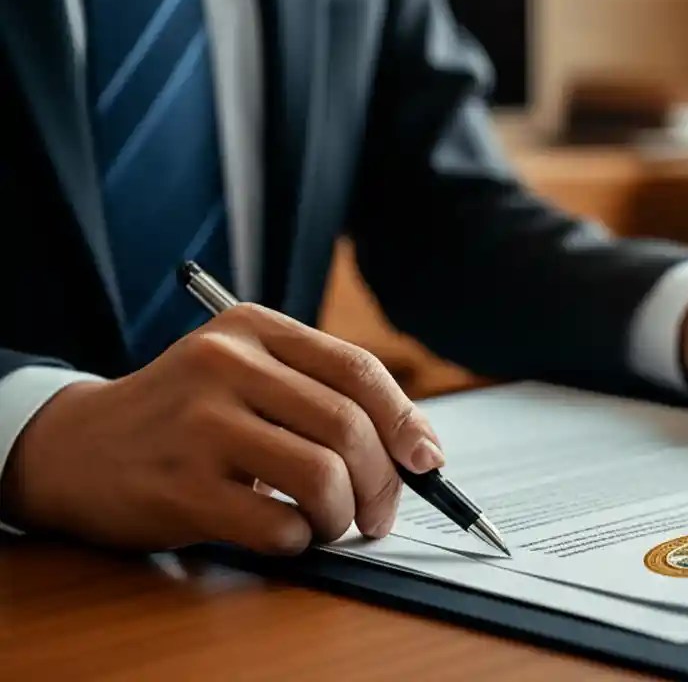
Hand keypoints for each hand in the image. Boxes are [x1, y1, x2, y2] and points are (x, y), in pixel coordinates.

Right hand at [0, 304, 442, 553]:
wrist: (78, 446)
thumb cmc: (186, 415)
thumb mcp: (247, 374)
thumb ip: (325, 396)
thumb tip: (421, 451)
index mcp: (253, 328)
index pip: (358, 370)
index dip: (406, 420)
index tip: (426, 461)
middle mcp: (226, 365)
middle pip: (349, 426)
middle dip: (383, 483)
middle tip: (377, 514)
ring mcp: (199, 424)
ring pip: (322, 476)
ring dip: (341, 516)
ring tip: (326, 524)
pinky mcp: (180, 485)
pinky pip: (276, 524)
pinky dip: (297, 540)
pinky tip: (280, 533)